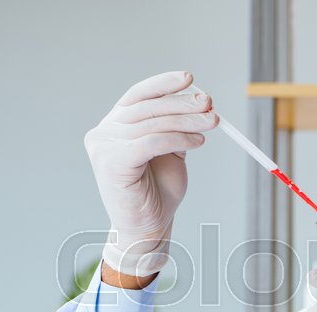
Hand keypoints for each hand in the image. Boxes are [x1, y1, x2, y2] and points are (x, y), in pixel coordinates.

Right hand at [85, 71, 218, 275]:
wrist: (148, 227)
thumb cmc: (158, 191)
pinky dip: (178, 138)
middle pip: (147, 107)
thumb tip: (200, 101)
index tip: (190, 79)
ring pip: (152, 125)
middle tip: (210, 104)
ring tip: (213, 123)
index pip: (138, 95)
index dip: (164, 84)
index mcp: (114, 125)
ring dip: (187, 121)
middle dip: (183, 104)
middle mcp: (103, 132)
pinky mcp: (112, 162)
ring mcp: (103, 147)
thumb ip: (175, 127)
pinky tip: (199, 141)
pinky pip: (150, 142)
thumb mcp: (169, 152)